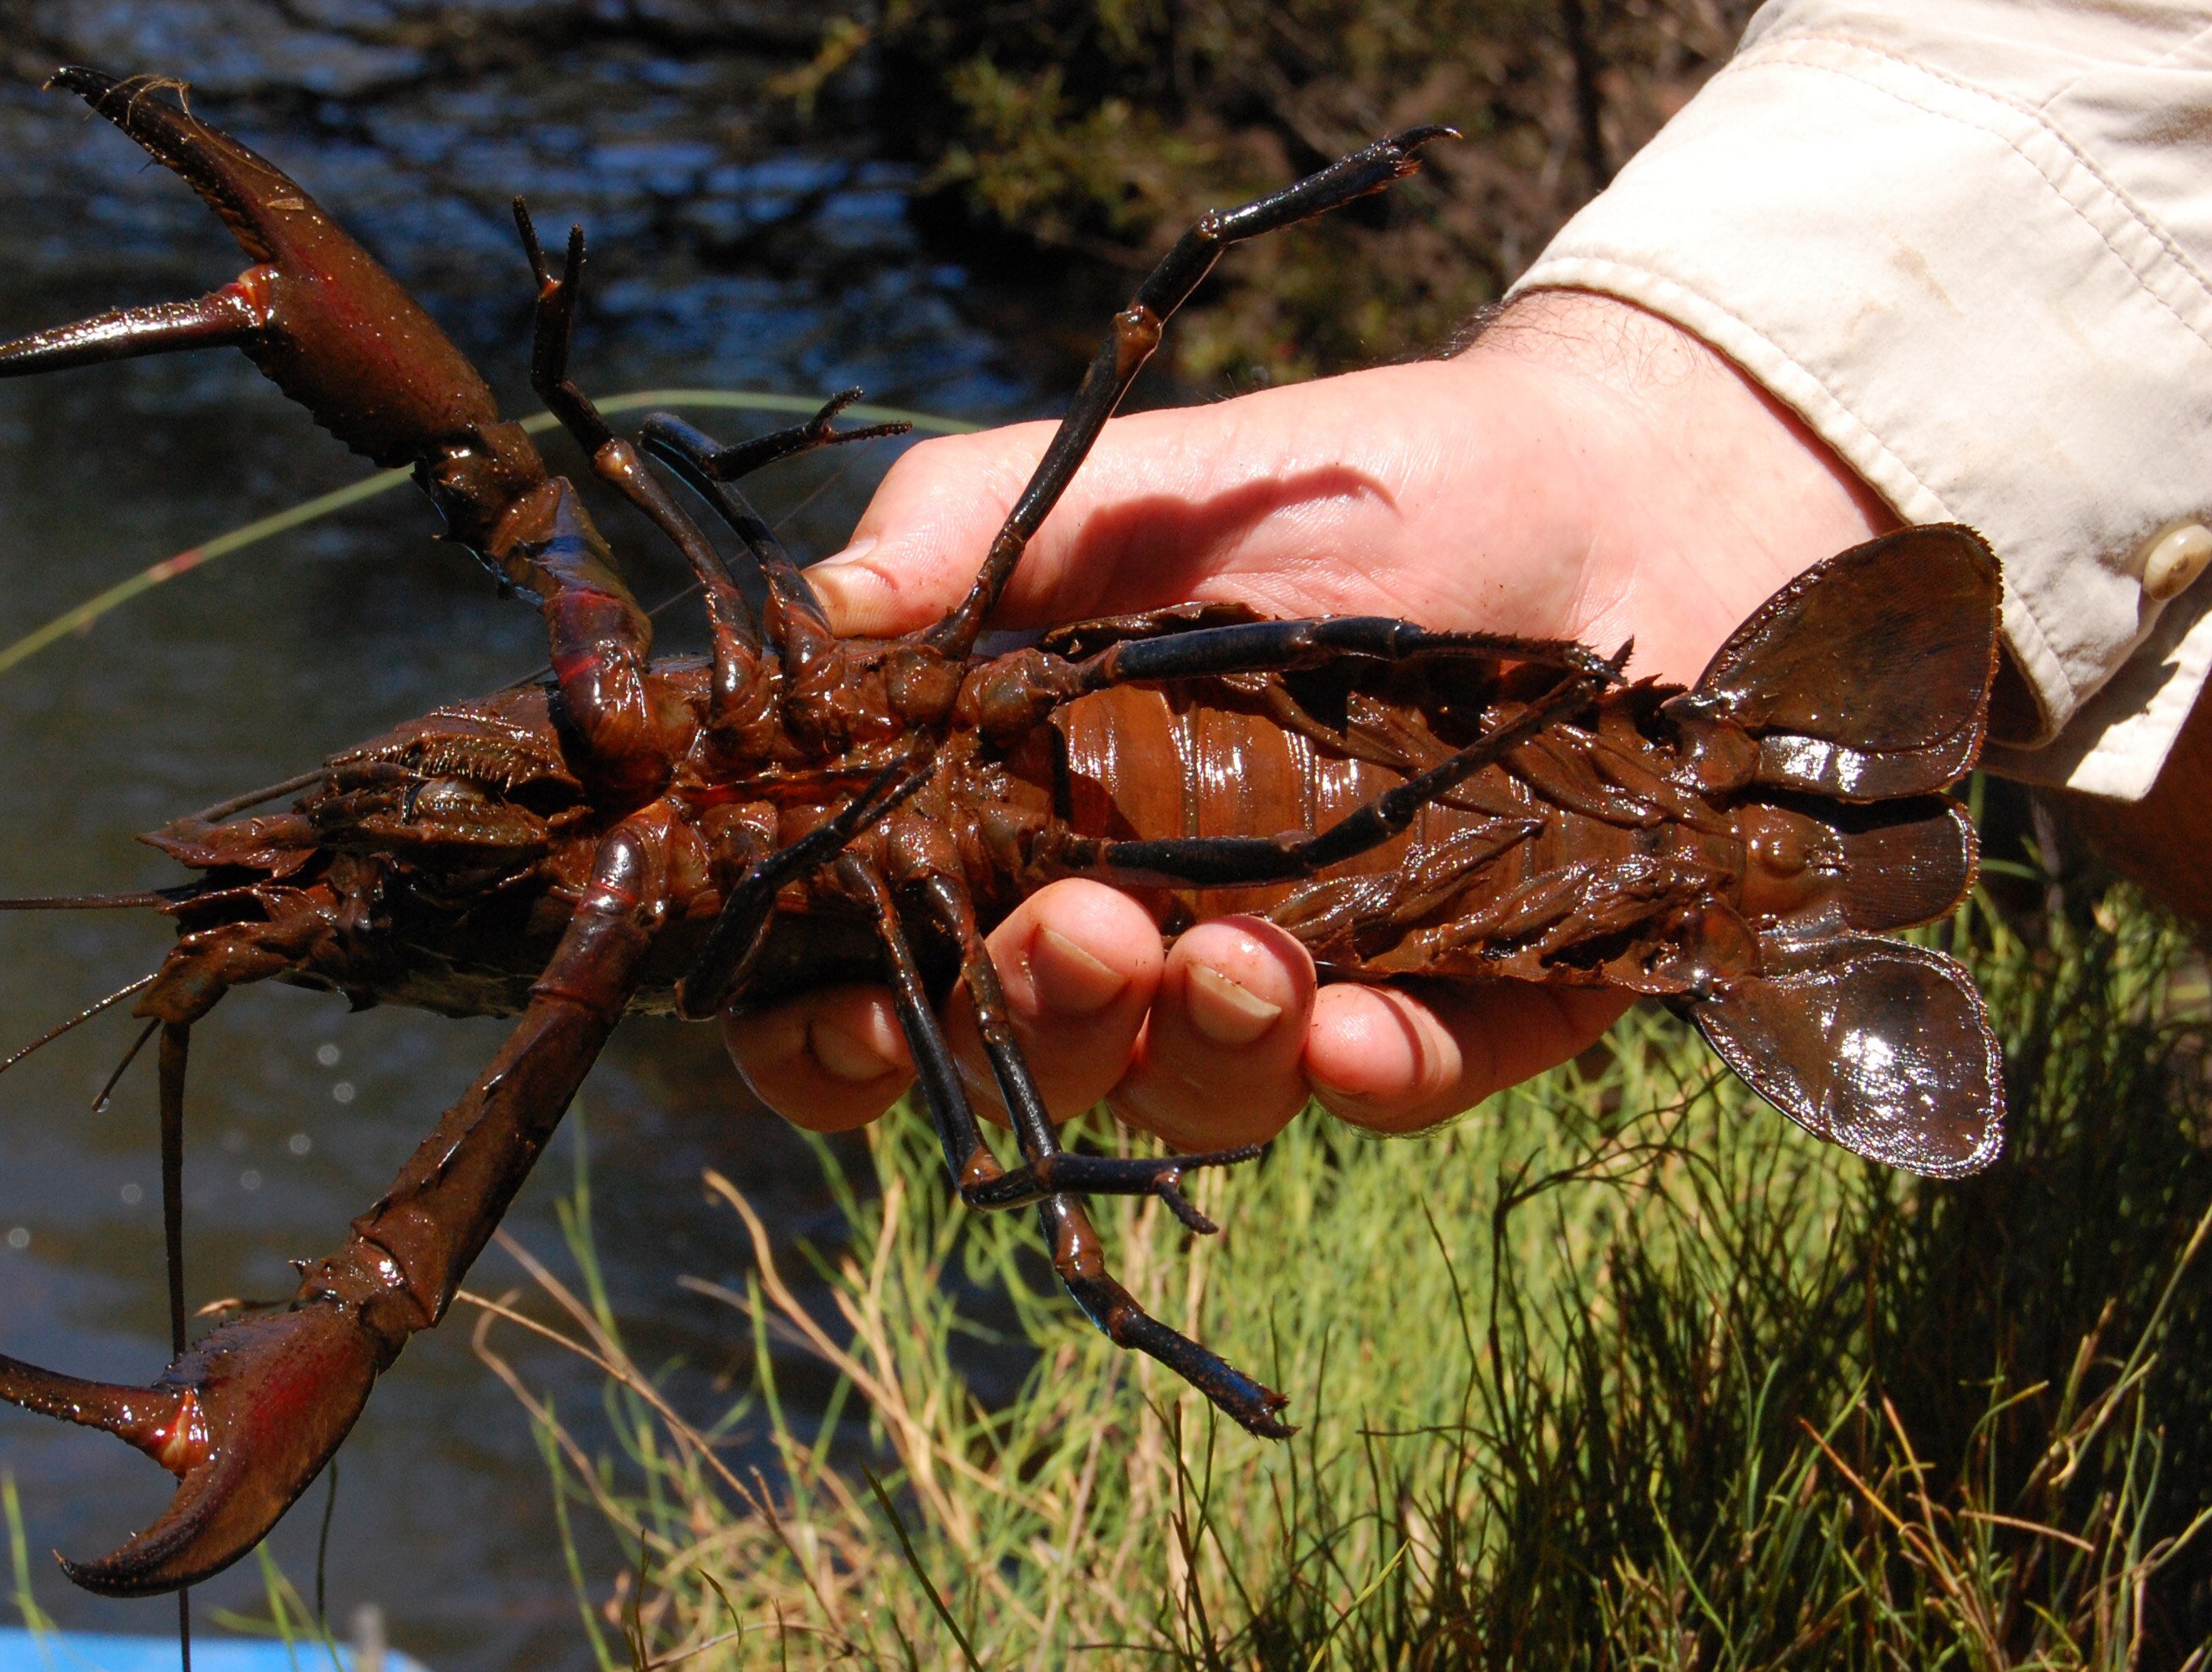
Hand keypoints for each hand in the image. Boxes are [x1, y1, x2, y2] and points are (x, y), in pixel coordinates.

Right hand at [726, 291, 1895, 1149]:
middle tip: (1081, 932)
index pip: (877, 970)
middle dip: (1034, 1022)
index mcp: (1017, 820)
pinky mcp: (1448, 1012)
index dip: (829, 1034)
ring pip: (1192, 1103)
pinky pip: (1383, 1096)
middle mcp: (1130, 930)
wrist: (1593, 493)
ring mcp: (1283, 987)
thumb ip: (957, 533)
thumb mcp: (1130, 488)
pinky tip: (1364, 1029)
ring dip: (1198, 1055)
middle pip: (1024, 1061)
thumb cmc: (1333, 484)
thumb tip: (813, 615)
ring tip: (1247, 957)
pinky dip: (1364, 1076)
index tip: (858, 1017)